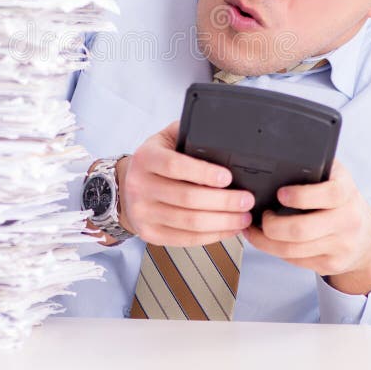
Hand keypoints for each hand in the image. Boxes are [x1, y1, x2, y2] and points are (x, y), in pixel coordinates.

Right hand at [117, 120, 254, 246]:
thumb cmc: (153, 162)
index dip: (203, 172)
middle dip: (223, 201)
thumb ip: (187, 133)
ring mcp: (143, 213)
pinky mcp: (150, 234)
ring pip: (189, 222)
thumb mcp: (164, 139)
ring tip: (243, 217)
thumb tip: (219, 130)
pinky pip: (185, 239)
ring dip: (222, 221)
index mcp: (145, 158)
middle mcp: (140, 186)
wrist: (124, 188)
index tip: (227, 177)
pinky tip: (228, 229)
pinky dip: (211, 236)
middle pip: (187, 198)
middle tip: (246, 200)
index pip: (174, 166)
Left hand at [242, 160, 370, 294]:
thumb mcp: (335, 179)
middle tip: (262, 215)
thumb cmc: (341, 202)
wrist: (365, 238)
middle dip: (272, 225)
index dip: (301, 195)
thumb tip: (279, 162)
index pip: (329, 194)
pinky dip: (276, 251)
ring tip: (255, 230)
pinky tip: (268, 242)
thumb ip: (314, 169)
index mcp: (347, 192)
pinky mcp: (331, 264)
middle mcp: (347, 220)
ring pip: (293, 249)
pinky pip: (296, 260)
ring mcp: (340, 245)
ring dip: (266, 241)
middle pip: (302, 229)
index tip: (280, 194)